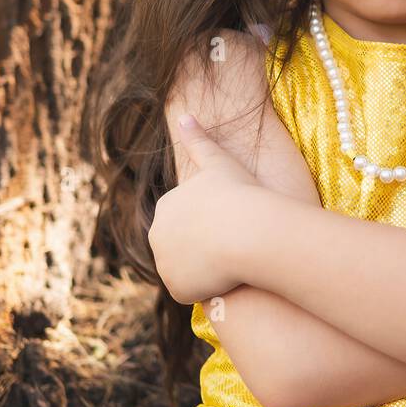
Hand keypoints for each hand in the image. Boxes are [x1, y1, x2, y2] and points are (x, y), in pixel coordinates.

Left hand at [150, 112, 262, 303]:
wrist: (249, 231)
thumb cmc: (240, 194)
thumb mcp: (219, 162)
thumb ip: (199, 140)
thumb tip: (184, 115)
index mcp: (165, 206)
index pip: (188, 220)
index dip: (213, 223)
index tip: (234, 223)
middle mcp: (157, 234)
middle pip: (184, 246)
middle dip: (205, 248)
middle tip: (236, 245)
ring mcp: (165, 263)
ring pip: (188, 269)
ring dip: (206, 269)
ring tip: (234, 261)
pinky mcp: (177, 287)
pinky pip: (192, 291)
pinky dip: (208, 288)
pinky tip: (228, 278)